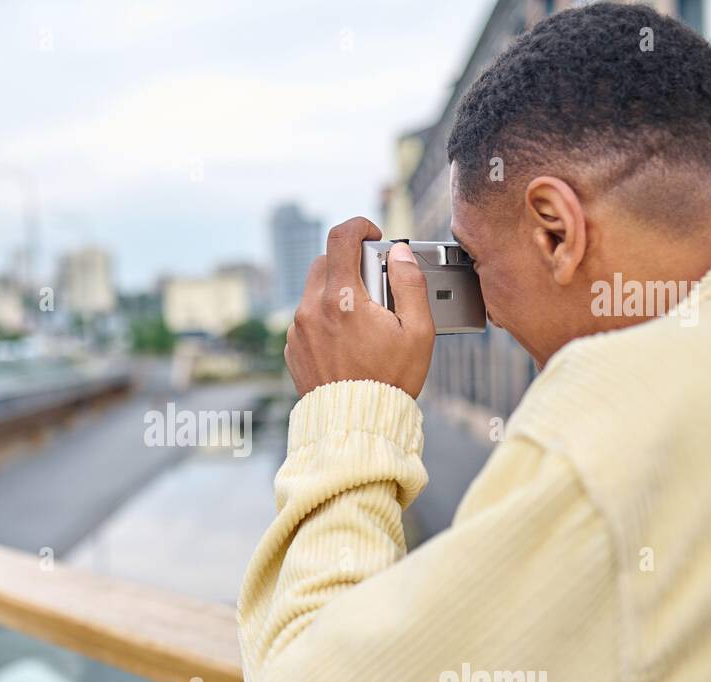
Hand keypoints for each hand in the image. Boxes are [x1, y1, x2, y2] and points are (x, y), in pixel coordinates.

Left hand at [285, 217, 435, 399]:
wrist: (355, 425)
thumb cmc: (390, 381)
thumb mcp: (418, 331)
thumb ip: (410, 284)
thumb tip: (399, 254)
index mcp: (342, 299)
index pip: (341, 238)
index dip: (359, 226)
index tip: (373, 234)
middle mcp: (311, 310)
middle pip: (326, 262)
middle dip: (351, 264)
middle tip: (377, 288)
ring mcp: (298, 330)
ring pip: (315, 291)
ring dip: (337, 292)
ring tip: (364, 321)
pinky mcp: (292, 348)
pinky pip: (307, 318)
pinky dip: (325, 318)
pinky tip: (347, 341)